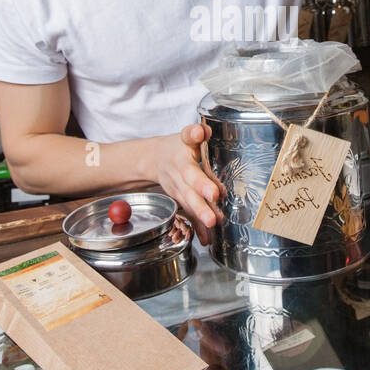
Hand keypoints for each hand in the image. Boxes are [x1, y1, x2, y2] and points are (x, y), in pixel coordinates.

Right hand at [150, 123, 224, 245]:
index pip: (191, 170)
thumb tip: (202, 130)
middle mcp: (179, 178)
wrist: (155, 160)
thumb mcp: (184, 136)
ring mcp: (179, 191)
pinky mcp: (180, 201)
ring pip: (189, 205)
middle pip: (189, 192)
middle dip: (201, 205)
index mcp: (182, 161)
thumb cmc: (178, 148)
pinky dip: (197, 229)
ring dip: (200, 217)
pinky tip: (206, 239)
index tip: (214, 191)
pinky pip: (189, 216)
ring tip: (213, 226)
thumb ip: (194, 133)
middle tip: (213, 217)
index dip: (201, 180)